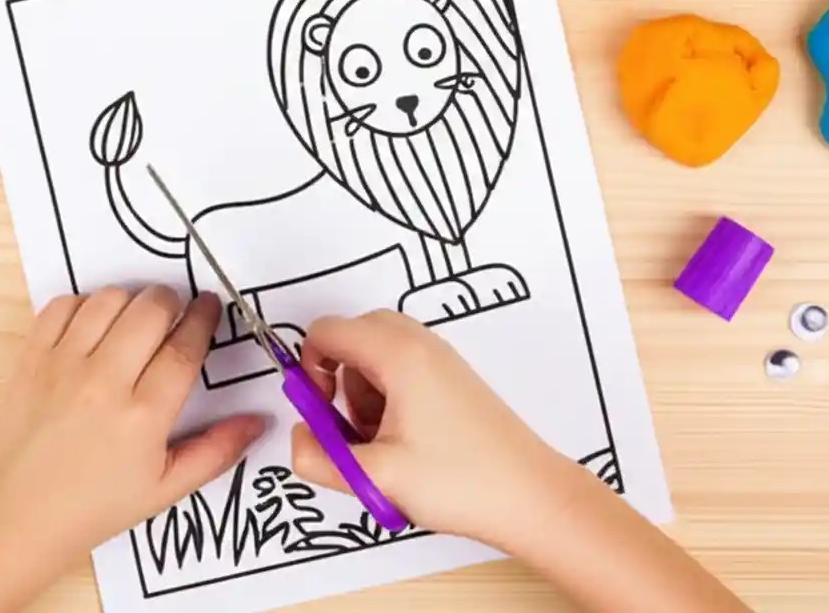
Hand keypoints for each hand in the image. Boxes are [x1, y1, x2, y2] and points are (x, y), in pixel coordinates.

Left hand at [0, 286, 265, 563]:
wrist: (18, 513)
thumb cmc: (96, 505)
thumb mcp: (166, 489)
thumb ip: (217, 452)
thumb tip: (259, 421)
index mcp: (144, 417)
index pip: (184, 347)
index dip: (204, 319)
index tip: (211, 307)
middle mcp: (104, 383)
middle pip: (151, 310)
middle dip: (172, 302)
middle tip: (175, 315)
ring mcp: (63, 366)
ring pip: (109, 300)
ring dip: (131, 301)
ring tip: (135, 320)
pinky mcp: (32, 358)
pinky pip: (63, 306)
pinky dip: (84, 305)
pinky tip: (94, 326)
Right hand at [290, 310, 582, 550]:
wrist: (530, 497)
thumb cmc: (459, 482)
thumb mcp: (373, 477)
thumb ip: (318, 458)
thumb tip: (298, 439)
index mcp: (398, 355)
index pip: (326, 331)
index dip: (308, 370)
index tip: (322, 413)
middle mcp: (421, 345)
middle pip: (354, 337)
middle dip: (338, 380)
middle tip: (349, 428)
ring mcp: (441, 361)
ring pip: (377, 356)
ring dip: (363, 394)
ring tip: (383, 445)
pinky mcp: (453, 382)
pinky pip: (403, 372)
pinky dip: (389, 400)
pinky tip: (405, 445)